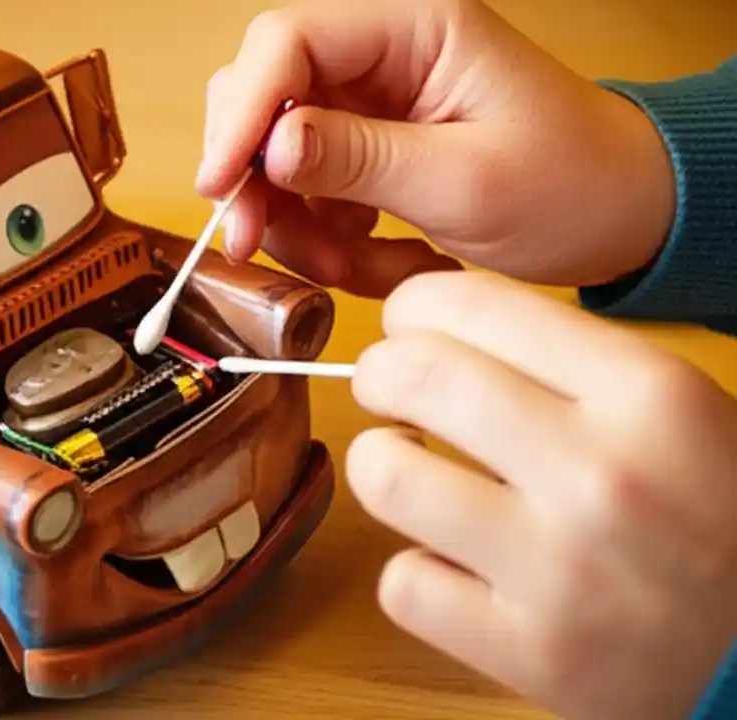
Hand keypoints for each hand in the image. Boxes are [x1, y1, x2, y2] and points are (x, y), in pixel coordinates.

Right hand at [198, 0, 675, 296]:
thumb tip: (269, 151)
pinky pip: (305, 189)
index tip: (220, 186)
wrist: (619, 217)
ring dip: (295, 221)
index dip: (241, 113)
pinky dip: (324, 235)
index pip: (286, 43)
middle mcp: (378, 52)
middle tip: (255, 241)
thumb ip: (363, 161)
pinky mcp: (364, 146)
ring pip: (273, 152)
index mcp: (412, 25)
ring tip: (352, 267)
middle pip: (262, 94)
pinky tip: (375, 259)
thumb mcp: (466, 182)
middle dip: (255, 176)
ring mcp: (366, 100)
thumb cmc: (571, 184)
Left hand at [347, 270, 736, 719]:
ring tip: (408, 472)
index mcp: (649, 394)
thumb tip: (439, 329)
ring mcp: (562, 569)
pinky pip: (404, 585)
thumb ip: (569, 364)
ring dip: (381, 464)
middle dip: (378, 373)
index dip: (416, 309)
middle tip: (385, 389)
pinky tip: (448, 565)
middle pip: (416, 376)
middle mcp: (602, 472)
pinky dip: (413, 573)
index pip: (476, 305)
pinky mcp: (534, 653)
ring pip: (388, 475)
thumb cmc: (717, 518)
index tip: (408, 329)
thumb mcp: (679, 415)